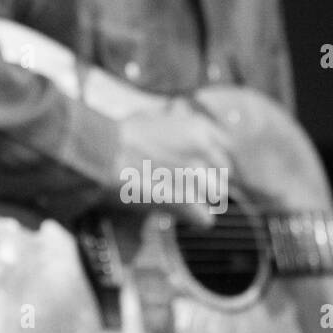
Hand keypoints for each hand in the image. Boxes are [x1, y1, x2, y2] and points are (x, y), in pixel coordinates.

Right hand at [113, 102, 230, 227]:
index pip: (227, 148)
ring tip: (174, 196)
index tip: (203, 166)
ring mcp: (200, 178)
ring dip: (198, 198)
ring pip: (216, 197)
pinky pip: (205, 219)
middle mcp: (206, 151)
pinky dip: (191, 219)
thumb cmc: (121, 134)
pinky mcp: (189, 203)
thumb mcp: (152, 116)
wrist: (105, 151)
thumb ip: (173, 119)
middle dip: (207, 181)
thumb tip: (177, 114)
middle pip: (223, 175)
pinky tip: (174, 212)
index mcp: (200, 128)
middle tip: (181, 183)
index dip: (213, 159)